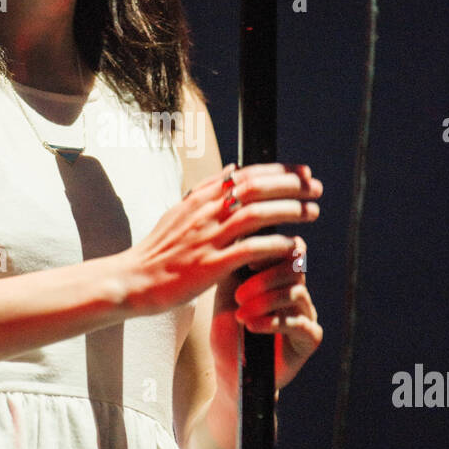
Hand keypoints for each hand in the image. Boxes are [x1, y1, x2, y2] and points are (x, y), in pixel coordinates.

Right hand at [124, 161, 321, 317]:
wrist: (133, 280)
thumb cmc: (159, 251)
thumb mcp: (180, 211)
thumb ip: (208, 189)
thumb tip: (233, 167)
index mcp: (199, 199)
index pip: (246, 174)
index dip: (278, 170)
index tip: (303, 171)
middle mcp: (205, 214)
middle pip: (254, 188)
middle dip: (290, 185)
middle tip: (315, 187)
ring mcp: (207, 239)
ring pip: (255, 215)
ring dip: (288, 210)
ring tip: (313, 211)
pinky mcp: (210, 266)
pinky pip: (249, 251)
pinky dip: (274, 246)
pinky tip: (294, 245)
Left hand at [233, 231, 322, 390]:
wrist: (230, 373)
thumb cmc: (228, 331)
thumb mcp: (225, 292)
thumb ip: (234, 264)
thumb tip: (231, 227)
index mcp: (280, 277)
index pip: (288, 248)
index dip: (270, 248)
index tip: (246, 259)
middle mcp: (297, 292)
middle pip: (294, 267)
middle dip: (264, 278)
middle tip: (239, 294)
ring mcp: (306, 314)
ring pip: (296, 292)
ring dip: (265, 301)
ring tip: (241, 315)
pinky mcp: (309, 339)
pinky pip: (299, 323)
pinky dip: (273, 322)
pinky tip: (252, 326)